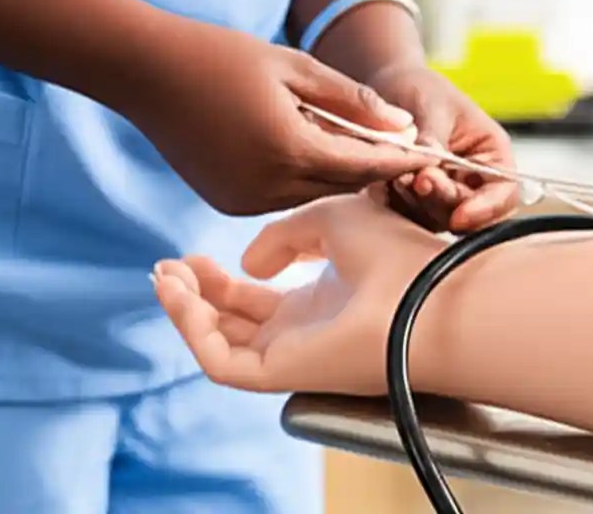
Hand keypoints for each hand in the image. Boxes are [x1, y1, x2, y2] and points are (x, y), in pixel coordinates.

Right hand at [120, 23, 433, 214]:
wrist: (143, 70)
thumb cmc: (220, 55)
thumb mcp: (295, 67)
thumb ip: (352, 100)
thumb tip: (404, 126)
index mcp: (289, 150)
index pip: (364, 167)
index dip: (400, 161)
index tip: (432, 154)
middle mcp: (267, 187)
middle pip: (341, 185)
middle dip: (371, 167)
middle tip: (403, 147)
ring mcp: (243, 200)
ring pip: (312, 194)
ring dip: (335, 173)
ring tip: (360, 144)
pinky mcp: (226, 202)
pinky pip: (280, 196)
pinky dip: (301, 177)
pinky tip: (309, 149)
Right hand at [151, 191, 443, 393]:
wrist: (427, 296)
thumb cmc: (397, 253)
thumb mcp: (332, 218)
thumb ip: (283, 234)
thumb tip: (248, 264)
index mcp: (325, 299)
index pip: (262, 296)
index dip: (224, 276)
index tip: (195, 254)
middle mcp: (306, 331)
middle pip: (236, 322)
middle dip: (198, 294)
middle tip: (169, 265)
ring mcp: (292, 354)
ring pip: (222, 344)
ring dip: (187, 311)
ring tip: (164, 274)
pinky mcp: (281, 374)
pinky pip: (221, 361)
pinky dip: (192, 328)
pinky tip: (177, 291)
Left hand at [366, 65, 518, 231]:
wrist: (390, 88)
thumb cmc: (420, 87)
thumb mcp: (431, 104)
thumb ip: (433, 137)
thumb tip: (430, 164)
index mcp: (492, 153)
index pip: (504, 193)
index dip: (486, 210)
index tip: (458, 216)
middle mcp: (475, 179)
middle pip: (472, 212)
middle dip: (442, 201)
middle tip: (416, 180)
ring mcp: (447, 192)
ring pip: (440, 218)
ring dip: (417, 204)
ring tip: (397, 175)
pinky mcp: (420, 201)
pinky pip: (413, 216)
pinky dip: (399, 204)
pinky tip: (386, 182)